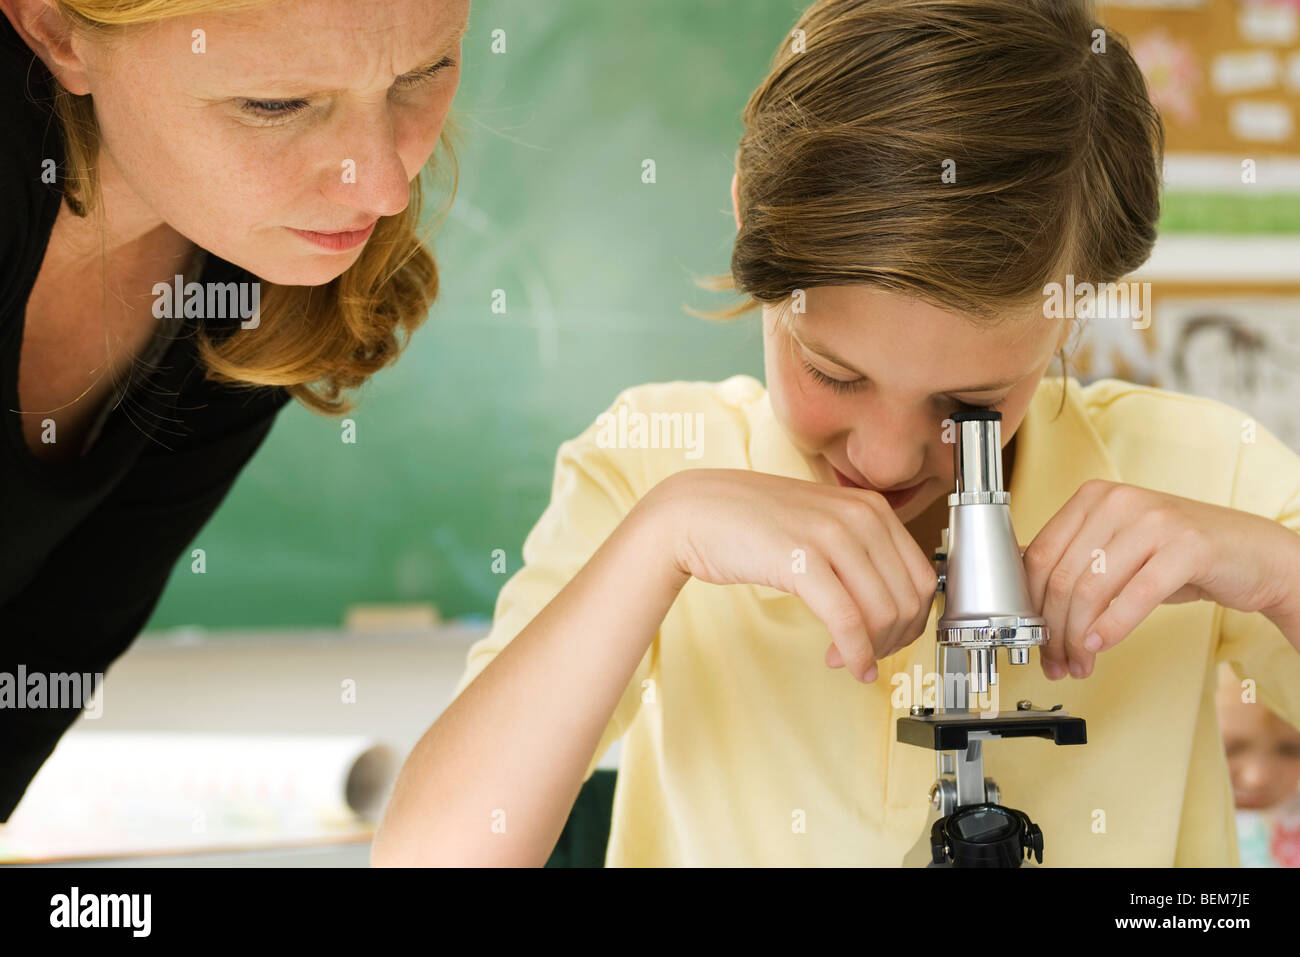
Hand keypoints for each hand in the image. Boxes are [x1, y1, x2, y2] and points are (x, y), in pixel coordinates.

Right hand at [645, 468, 938, 682]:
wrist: (694, 511)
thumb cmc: (750, 521)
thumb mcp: (821, 524)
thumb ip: (858, 552)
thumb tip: (889, 604)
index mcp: (870, 507)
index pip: (922, 578)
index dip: (910, 621)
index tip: (888, 638)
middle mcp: (859, 517)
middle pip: (908, 600)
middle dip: (893, 640)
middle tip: (867, 654)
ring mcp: (831, 536)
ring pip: (884, 613)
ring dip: (871, 649)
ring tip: (846, 658)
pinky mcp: (802, 561)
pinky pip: (848, 620)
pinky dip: (855, 651)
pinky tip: (845, 662)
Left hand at [1022, 479, 1296, 679]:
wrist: (1253, 553)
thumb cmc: (1179, 554)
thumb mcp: (1117, 550)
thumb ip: (1075, 564)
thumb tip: (1025, 600)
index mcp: (1092, 497)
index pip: (1039, 556)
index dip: (1030, 605)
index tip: (1033, 638)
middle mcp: (1119, 501)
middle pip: (1062, 577)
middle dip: (1053, 630)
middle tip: (1056, 661)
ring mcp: (1154, 521)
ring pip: (1091, 589)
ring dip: (1079, 638)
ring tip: (1080, 663)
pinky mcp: (1187, 547)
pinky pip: (1135, 596)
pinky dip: (1111, 628)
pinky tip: (1100, 647)